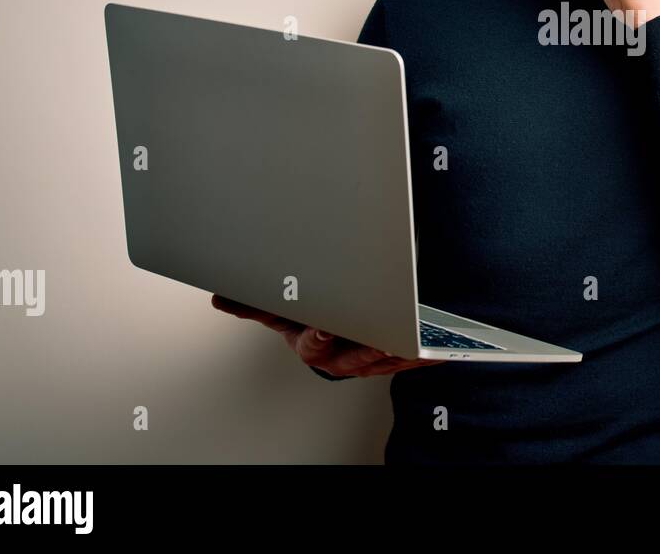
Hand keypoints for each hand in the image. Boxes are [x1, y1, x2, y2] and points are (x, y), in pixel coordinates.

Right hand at [211, 294, 446, 377]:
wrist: (327, 334)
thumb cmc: (306, 319)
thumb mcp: (279, 311)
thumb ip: (254, 304)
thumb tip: (220, 298)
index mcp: (312, 345)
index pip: (313, 343)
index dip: (319, 336)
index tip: (326, 327)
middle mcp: (340, 357)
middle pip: (355, 356)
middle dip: (369, 349)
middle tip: (384, 341)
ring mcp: (366, 361)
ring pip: (385, 361)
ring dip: (402, 355)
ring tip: (418, 346)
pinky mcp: (390, 360)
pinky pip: (408, 361)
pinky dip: (422, 358)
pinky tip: (439, 352)